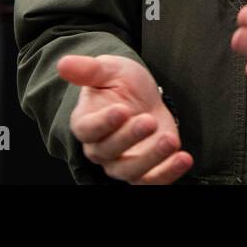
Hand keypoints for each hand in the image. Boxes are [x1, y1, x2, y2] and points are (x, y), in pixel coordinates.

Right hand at [58, 54, 192, 183]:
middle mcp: (100, 148)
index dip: (103, 123)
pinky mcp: (145, 170)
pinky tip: (183, 159)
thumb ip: (89, 69)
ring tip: (170, 140)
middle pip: (108, 152)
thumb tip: (64, 63)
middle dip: (130, 137)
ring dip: (152, 158)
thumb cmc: (122, 84)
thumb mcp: (110, 70)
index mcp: (86, 122)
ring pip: (130, 172)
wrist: (144, 98)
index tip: (122, 110)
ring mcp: (122, 162)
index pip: (88, 129)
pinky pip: (152, 182)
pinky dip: (168, 173)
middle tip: (149, 120)